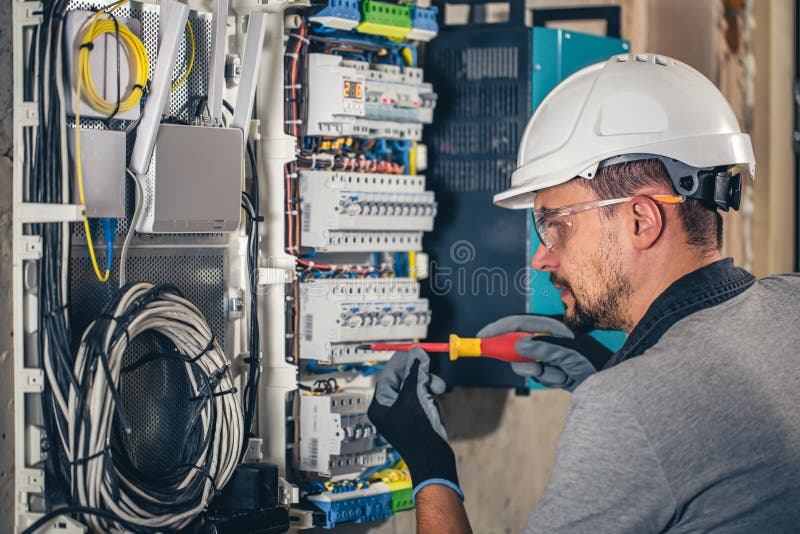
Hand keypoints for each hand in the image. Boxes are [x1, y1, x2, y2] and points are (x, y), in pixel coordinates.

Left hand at [368, 348, 462, 500]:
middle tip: (430, 367)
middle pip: (402, 380)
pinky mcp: (416, 418)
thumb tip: (416, 352)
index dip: (403, 362)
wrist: (434, 460)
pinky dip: (430, 396)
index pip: (388, 375)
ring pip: (415, 388)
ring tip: (438, 388)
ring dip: (428, 384)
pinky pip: (422, 398)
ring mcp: (402, 414)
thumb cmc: (420, 432)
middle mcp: (388, 409)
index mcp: (380, 405)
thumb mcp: (415, 396)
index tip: (416, 351)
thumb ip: (415, 372)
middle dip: (419, 374)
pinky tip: (436, 402)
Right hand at [477, 315, 612, 391]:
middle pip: (519, 347)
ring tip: (562, 375)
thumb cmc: (593, 361)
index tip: (483, 337)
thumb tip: (519, 346)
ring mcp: (548, 355)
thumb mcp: (569, 354)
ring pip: (528, 365)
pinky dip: (550, 380)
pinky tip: (565, 380)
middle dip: (526, 361)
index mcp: (550, 328)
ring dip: (543, 373)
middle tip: (539, 369)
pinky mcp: (551, 369)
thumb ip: (543, 348)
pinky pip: (539, 376)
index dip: (498, 329)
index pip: (518, 324)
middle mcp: (547, 339)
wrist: (611, 383)